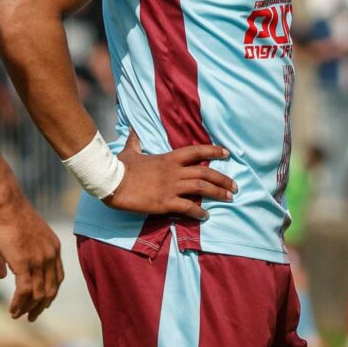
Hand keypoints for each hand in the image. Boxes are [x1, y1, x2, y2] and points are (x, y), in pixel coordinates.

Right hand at [0, 189, 62, 320]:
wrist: (4, 200)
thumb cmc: (4, 213)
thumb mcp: (11, 238)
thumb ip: (6, 258)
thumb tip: (1, 275)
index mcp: (52, 246)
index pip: (57, 276)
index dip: (50, 292)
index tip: (41, 302)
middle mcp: (50, 254)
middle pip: (51, 288)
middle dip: (41, 305)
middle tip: (32, 316)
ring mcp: (39, 259)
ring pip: (37, 293)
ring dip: (28, 308)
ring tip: (18, 316)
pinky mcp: (25, 263)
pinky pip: (24, 291)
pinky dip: (19, 304)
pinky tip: (12, 311)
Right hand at [104, 134, 234, 218]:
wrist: (112, 181)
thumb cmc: (121, 166)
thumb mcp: (130, 151)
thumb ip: (135, 142)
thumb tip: (132, 130)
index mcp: (169, 158)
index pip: (196, 151)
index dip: (213, 151)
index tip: (227, 153)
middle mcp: (174, 171)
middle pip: (205, 173)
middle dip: (223, 179)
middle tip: (234, 186)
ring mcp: (171, 187)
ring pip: (202, 188)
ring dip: (218, 193)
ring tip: (229, 198)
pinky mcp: (165, 202)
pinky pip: (188, 207)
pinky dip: (199, 212)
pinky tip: (206, 215)